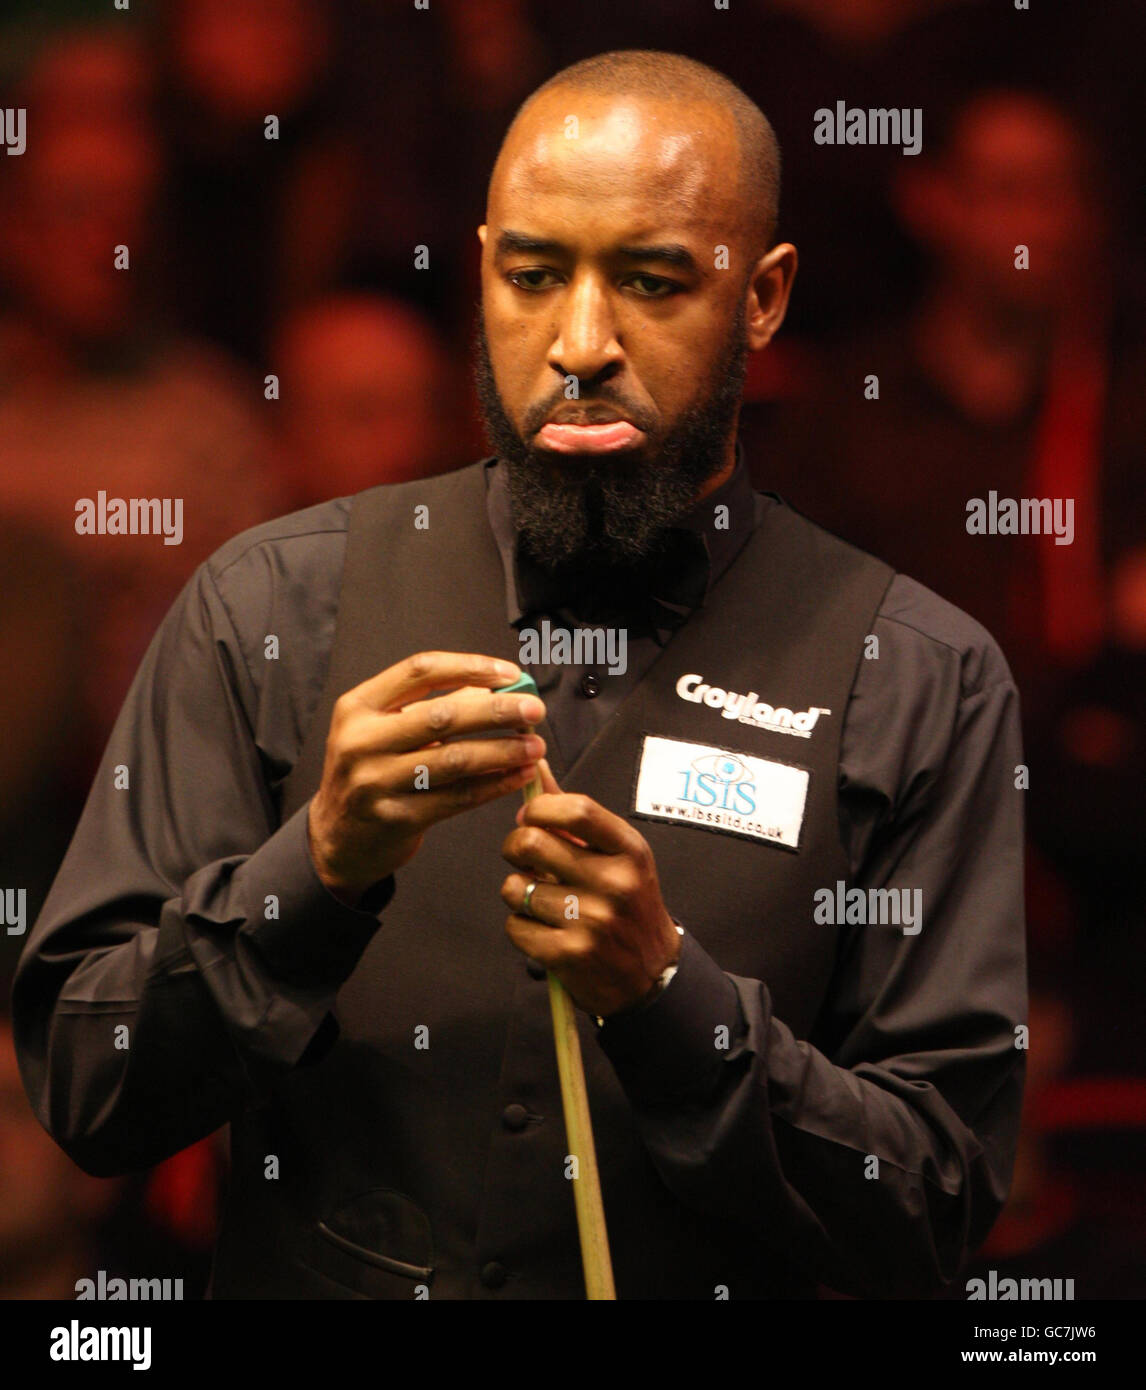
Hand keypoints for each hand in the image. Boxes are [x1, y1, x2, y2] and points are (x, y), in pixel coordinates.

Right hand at [308, 651, 545, 903]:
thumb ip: (435, 706)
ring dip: (503, 751)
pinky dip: (494, 785)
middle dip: (497, 710)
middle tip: (534, 709)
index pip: (420, 671)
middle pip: (442, 715)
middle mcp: (361, 741)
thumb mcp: (385, 731)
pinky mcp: (396, 819)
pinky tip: (518, 776)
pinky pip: (458, 797)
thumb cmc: (371, 772)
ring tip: (535, 746)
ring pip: (454, 759)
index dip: (470, 667)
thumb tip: (497, 688)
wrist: (337, 838)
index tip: (509, 673)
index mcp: (358, 706)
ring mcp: (376, 782)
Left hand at [500, 759, 680, 1017]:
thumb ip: (574, 815)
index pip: (575, 809)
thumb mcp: (617, 856)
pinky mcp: (569, 955)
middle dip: (514, 846)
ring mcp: (592, 921)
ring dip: (518, 892)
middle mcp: (615, 884)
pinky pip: (514, 925)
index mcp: (630, 851)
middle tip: (522, 857)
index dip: (539, 808)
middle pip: (531, 843)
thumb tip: (535, 767)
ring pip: (515, 887)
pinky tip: (545, 930)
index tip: (530, 818)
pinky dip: (521, 926)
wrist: (651, 975)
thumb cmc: (627, 904)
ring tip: (541, 900)